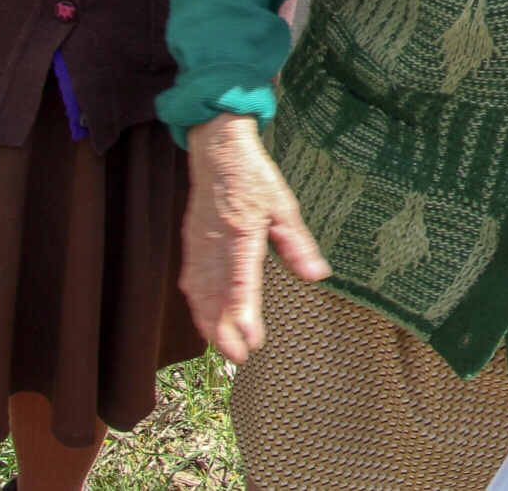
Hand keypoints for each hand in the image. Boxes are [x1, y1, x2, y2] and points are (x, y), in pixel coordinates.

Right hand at [180, 114, 328, 362]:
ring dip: (209, 324)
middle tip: (240, 357)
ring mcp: (198, 246)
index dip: (244, 315)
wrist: (217, 151)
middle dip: (224, 332)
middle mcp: (215, 246)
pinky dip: (198, 306)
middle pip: (214, 299)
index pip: (241, 283)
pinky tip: (205, 318)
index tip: (252, 341)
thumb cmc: (253, 177)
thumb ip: (297, 245)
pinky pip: (191, 282)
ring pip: (199, 295)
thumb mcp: (284, 206)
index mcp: (241, 234)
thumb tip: (317, 275)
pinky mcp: (190, 245)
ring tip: (223, 347)